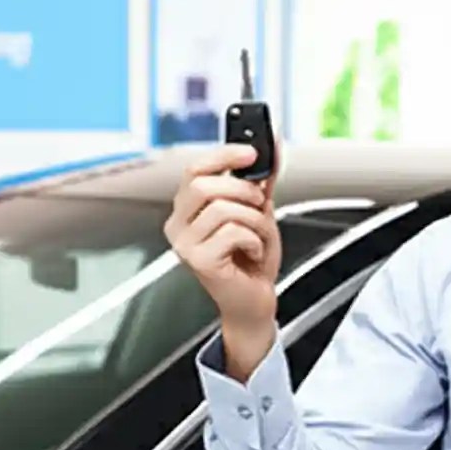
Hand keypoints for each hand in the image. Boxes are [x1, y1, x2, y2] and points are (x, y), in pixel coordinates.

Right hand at [164, 143, 282, 332]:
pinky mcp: (199, 261)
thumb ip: (261, 181)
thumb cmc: (251, 261)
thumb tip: (272, 148)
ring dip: (254, 219)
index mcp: (187, 209)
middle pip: (204, 186)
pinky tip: (252, 251)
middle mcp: (178, 226)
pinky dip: (254, 240)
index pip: (194, 169)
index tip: (251, 153)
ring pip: (222, 208)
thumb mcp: (258, 212)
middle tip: (259, 203)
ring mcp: (185, 245)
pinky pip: (233, 232)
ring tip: (258, 235)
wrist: (254, 301)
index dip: (224, 156)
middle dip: (243, 190)